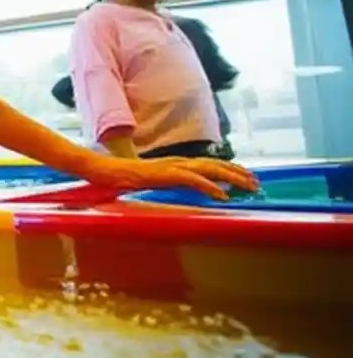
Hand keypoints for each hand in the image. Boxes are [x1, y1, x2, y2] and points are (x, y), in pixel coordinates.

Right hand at [83, 155, 258, 200]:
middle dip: (238, 173)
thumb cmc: (119, 177)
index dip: (228, 170)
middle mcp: (175, 162)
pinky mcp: (162, 175)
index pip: (207, 164)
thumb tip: (174, 189)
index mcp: (173, 164)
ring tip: (248, 186)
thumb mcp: (147, 181)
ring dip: (230, 178)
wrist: (99, 170)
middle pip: (213, 165)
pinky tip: (221, 195)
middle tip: (257, 183)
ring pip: (207, 170)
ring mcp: (169, 167)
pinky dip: (208, 186)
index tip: (246, 178)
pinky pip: (190, 180)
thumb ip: (162, 182)